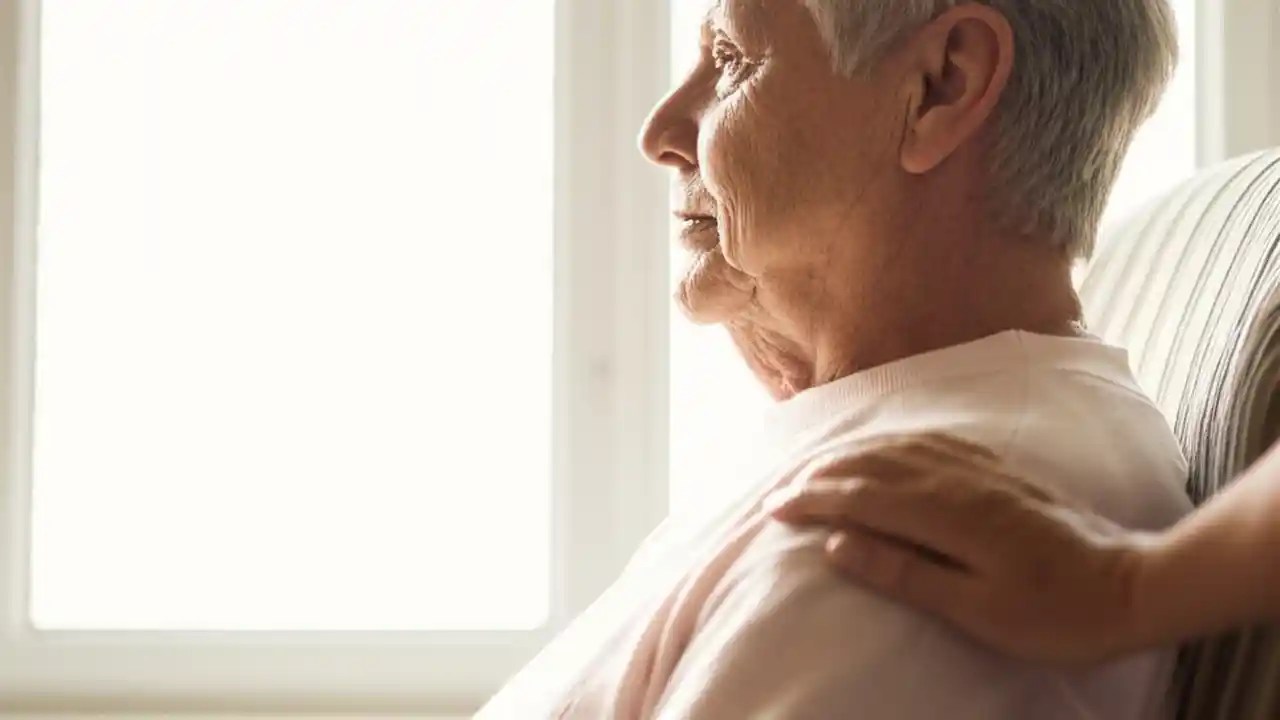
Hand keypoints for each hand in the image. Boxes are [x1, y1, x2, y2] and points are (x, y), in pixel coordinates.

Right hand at [765, 434, 1153, 666]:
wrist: (1130, 587)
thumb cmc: (1052, 613)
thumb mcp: (975, 610)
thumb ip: (903, 572)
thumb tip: (837, 544)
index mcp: (946, 513)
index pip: (860, 496)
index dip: (812, 500)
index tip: (773, 509)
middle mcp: (957, 478)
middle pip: (871, 465)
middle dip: (819, 474)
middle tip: (777, 490)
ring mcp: (979, 469)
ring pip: (897, 447)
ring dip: (849, 454)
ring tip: (813, 467)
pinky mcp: (996, 470)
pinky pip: (928, 441)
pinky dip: (889, 442)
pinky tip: (880, 449)